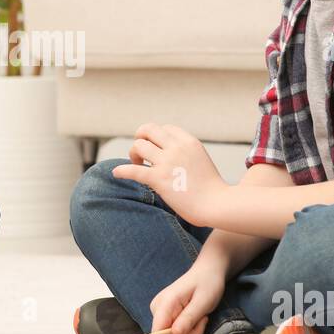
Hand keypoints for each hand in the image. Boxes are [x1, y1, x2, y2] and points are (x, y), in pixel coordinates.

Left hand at [110, 122, 226, 225]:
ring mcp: (167, 162)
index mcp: (189, 141)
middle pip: (148, 129)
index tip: (156, 150)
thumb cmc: (211, 189)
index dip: (156, 137)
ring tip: (137, 165)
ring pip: (138, 146)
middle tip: (140, 152)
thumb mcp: (200, 160)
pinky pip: (133, 170)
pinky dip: (121, 171)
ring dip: (133, 154)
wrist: (217, 205)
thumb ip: (185, 154)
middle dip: (140, 137)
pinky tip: (116, 174)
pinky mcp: (159, 179)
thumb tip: (166, 156)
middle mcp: (177, 148)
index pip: (165, 128)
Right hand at [149, 262, 226, 333]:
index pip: (156, 333)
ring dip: (190, 332)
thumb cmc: (207, 283)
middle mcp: (158, 308)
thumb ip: (188, 319)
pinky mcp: (166, 315)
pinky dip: (189, 330)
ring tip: (201, 317)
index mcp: (165, 303)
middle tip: (202, 322)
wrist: (208, 271)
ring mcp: (161, 311)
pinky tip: (196, 317)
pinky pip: (175, 332)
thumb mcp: (203, 302)